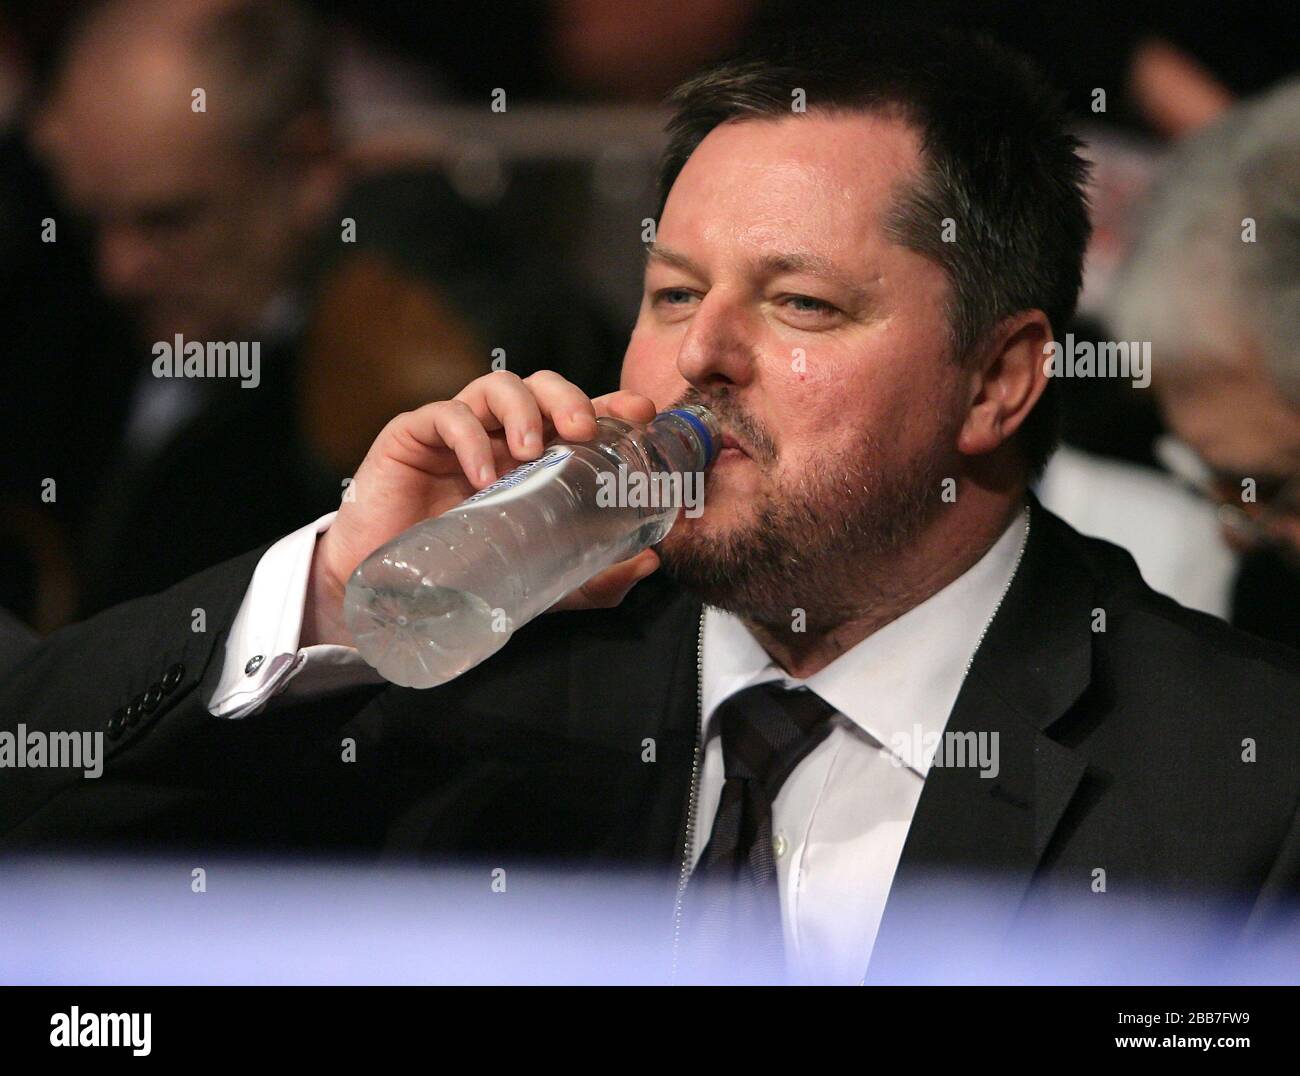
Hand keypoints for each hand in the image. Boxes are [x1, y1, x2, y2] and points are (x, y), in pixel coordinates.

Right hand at [303, 370, 660, 646]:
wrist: (393, 596)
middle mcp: (501, 437)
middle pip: (541, 385)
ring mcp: (458, 433)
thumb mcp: (544, 580)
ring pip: (496, 385)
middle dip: (568, 396)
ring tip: (531, 451)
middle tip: (583, 429)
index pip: (579, 414)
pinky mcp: (412, 438)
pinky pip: (444, 415)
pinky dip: (467, 437)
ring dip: (522, 409)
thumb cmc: (469, 574)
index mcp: (537, 458)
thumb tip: (651, 562)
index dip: (611, 402)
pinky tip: (480, 474)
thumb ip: (594, 576)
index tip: (642, 412)